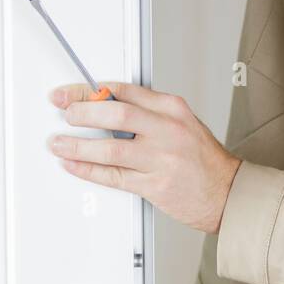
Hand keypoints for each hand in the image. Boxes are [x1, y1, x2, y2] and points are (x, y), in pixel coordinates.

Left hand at [46, 81, 240, 234]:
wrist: (226, 191)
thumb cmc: (202, 158)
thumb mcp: (181, 122)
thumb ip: (147, 113)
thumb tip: (103, 107)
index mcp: (172, 109)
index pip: (123, 91)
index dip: (89, 91)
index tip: (69, 94)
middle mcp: (167, 131)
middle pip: (115, 115)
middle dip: (81, 113)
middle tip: (64, 114)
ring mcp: (161, 159)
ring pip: (110, 149)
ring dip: (77, 145)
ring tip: (58, 143)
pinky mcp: (154, 186)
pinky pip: (113, 177)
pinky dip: (87, 170)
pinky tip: (72, 164)